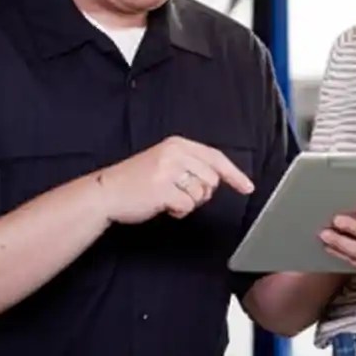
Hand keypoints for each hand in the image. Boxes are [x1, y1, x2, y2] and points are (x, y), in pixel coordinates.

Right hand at [100, 136, 254, 223]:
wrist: (107, 192)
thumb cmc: (137, 181)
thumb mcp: (165, 161)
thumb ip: (191, 165)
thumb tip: (219, 179)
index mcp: (177, 144)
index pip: (216, 157)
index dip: (234, 174)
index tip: (248, 187)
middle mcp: (175, 153)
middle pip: (212, 179)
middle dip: (201, 193)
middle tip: (179, 193)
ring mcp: (168, 170)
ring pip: (201, 194)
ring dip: (188, 202)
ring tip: (166, 197)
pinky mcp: (162, 189)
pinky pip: (187, 206)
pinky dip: (178, 211)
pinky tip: (162, 205)